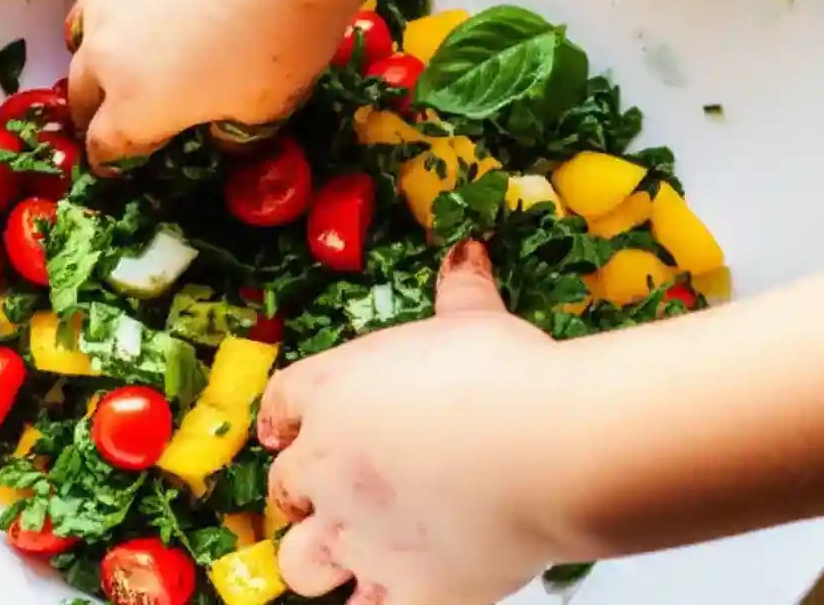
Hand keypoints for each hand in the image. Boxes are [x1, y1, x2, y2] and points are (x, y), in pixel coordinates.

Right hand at [67, 0, 368, 170]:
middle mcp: (107, 44)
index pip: (106, 145)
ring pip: (90, 23)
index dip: (112, 162)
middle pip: (82, 87)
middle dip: (97, 107)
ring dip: (108, 43)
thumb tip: (218, 134)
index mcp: (136, 102)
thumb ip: (232, 132)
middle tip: (118, 111)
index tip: (118, 165)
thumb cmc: (282, 33)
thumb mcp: (269, 106)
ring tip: (137, 43)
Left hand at [258, 241, 566, 603]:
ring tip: (348, 553)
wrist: (544, 447)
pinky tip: (390, 598)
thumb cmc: (504, 377)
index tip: (289, 429)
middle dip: (304, 492)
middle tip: (336, 491)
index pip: (280, 406)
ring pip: (300, 563)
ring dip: (318, 557)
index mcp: (332, 393)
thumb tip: (466, 254)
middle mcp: (327, 466)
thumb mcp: (474, 320)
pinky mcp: (403, 591)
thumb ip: (459, 290)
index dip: (284, 421)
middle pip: (285, 487)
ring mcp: (357, 536)